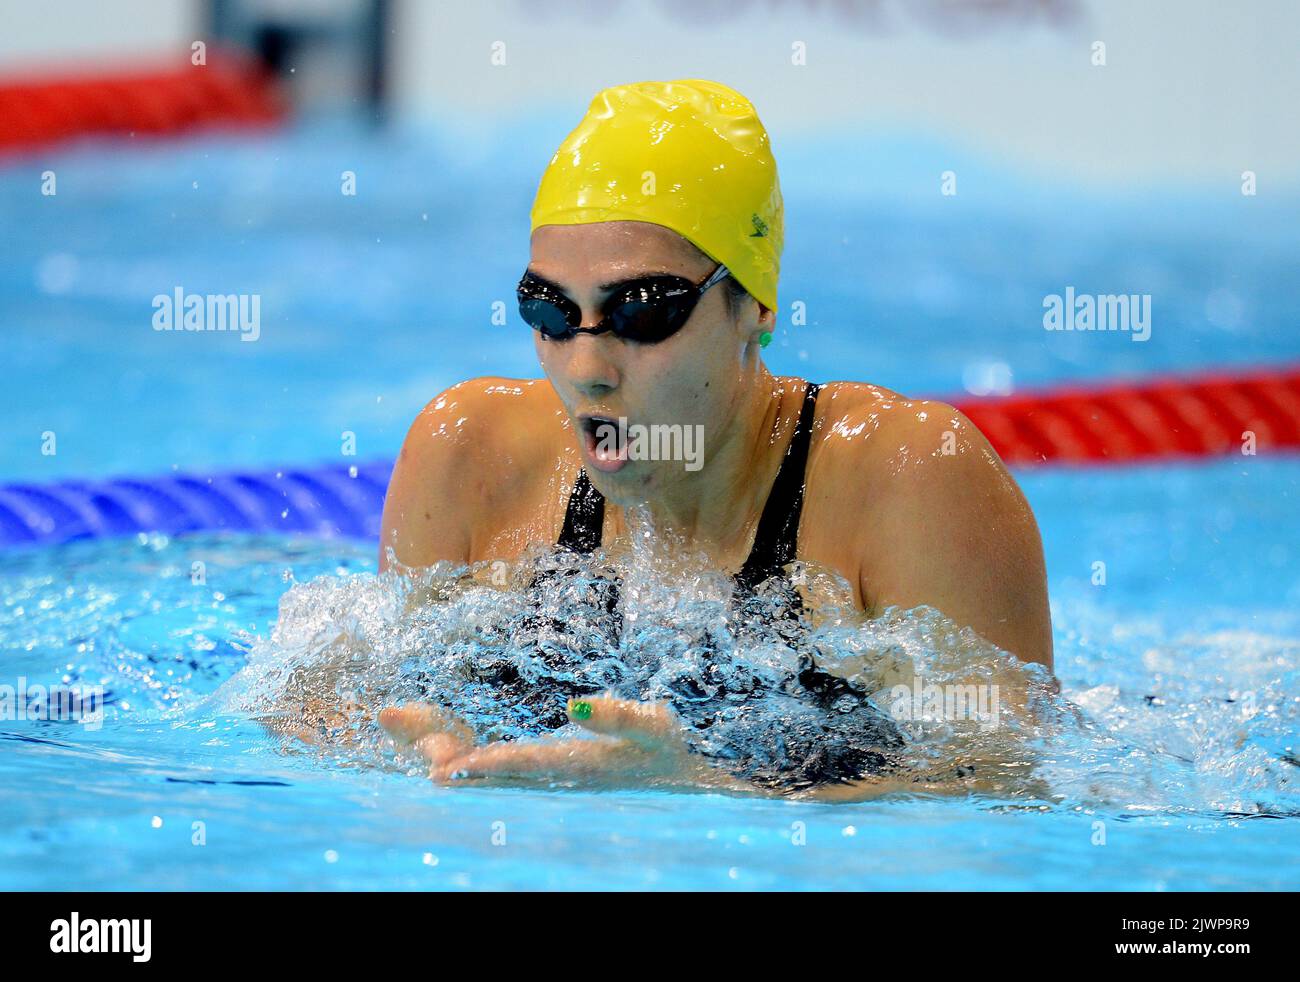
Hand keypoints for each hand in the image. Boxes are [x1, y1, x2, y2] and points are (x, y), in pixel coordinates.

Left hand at [379, 694, 725, 788]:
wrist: (682, 775)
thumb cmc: (668, 746)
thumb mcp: (652, 726)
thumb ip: (616, 716)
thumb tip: (574, 706)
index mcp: (575, 766)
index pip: (520, 765)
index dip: (480, 766)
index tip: (442, 769)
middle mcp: (552, 778)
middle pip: (489, 771)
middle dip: (445, 756)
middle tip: (397, 728)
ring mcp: (545, 777)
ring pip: (486, 770)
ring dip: (447, 754)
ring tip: (403, 732)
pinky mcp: (544, 771)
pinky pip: (494, 764)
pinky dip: (463, 753)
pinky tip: (439, 745)